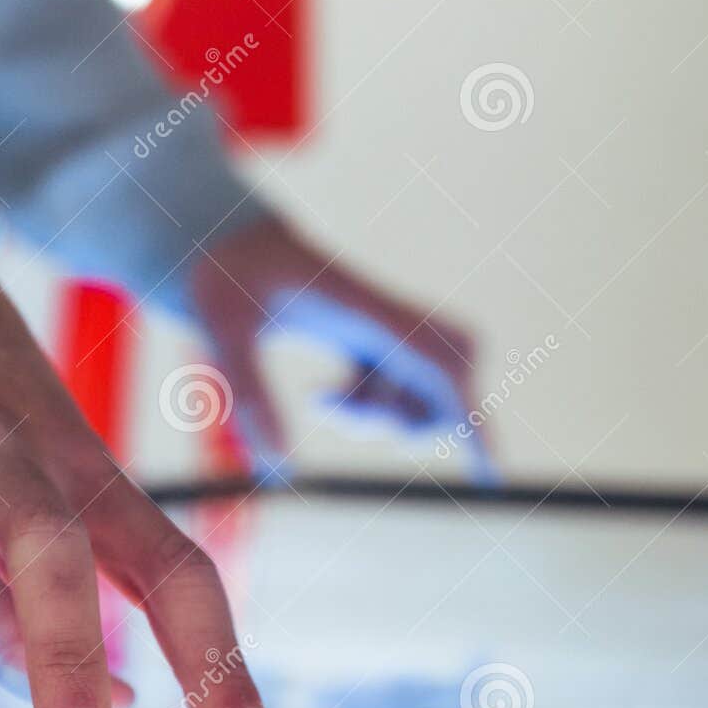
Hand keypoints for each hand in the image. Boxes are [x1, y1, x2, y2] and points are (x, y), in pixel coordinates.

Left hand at [191, 216, 478, 466]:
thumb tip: (279, 471)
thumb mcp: (222, 331)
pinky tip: (323, 395)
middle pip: (450, 378)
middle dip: (414, 418)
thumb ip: (248, 394)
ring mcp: (382, 327)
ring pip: (419, 392)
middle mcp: (385, 316)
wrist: (219, 236)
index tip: (489, 471)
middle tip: (342, 411)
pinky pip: (394, 389)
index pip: (439, 361)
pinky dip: (366, 408)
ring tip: (320, 400)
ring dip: (379, 416)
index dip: (469, 414)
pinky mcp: (369, 339)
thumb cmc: (220, 273)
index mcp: (363, 306)